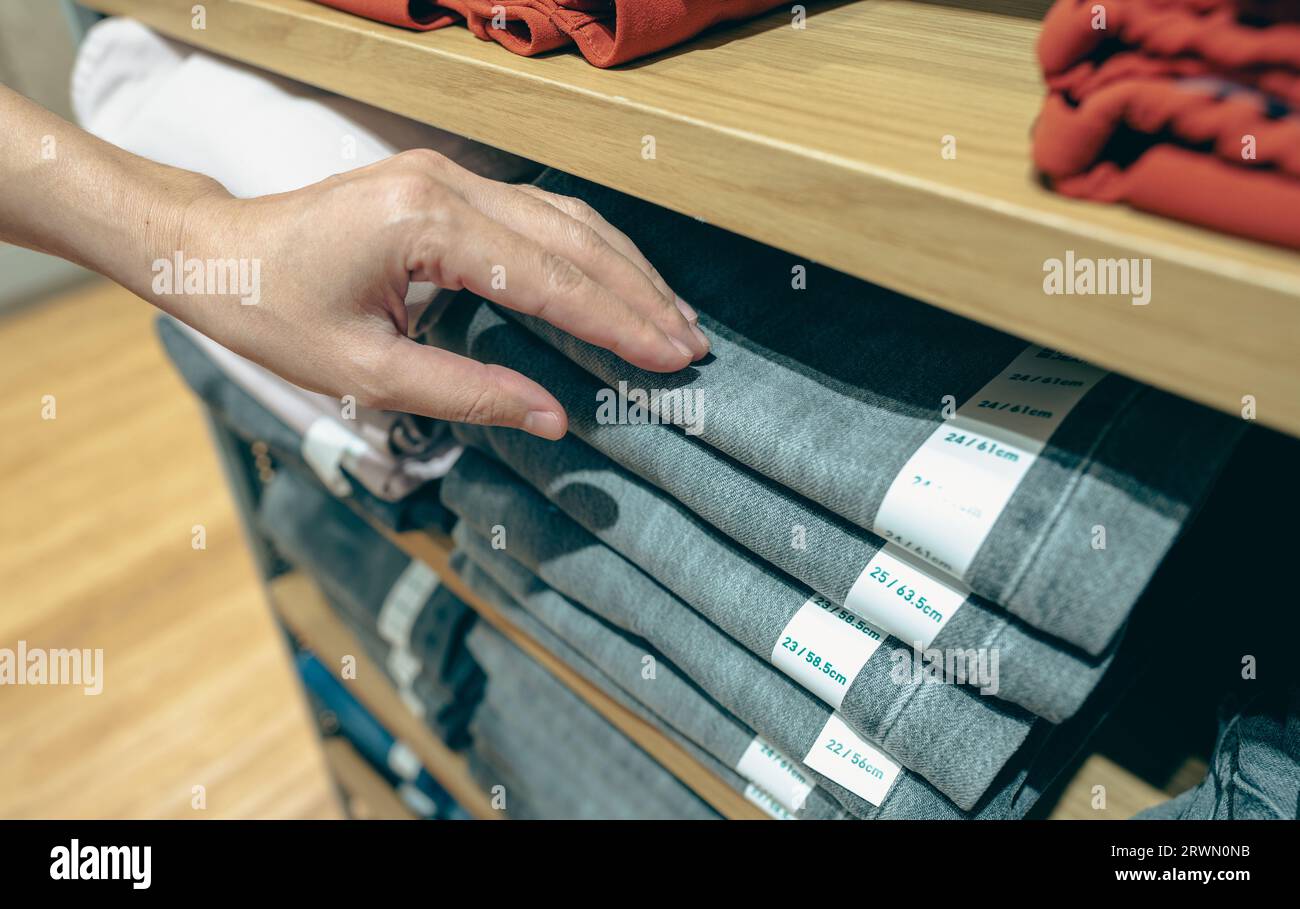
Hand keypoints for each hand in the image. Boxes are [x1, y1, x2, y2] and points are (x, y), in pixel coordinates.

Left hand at [166, 149, 708, 439]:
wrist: (215, 250)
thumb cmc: (274, 311)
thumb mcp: (366, 372)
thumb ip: (468, 392)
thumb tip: (554, 416)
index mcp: (426, 224)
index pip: (550, 279)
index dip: (618, 324)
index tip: (671, 359)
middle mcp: (448, 184)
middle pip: (572, 239)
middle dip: (638, 296)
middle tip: (690, 346)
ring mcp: (449, 174)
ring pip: (564, 217)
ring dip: (623, 269)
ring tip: (671, 318)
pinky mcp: (447, 182)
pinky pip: (537, 212)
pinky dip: (586, 250)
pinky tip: (617, 279)